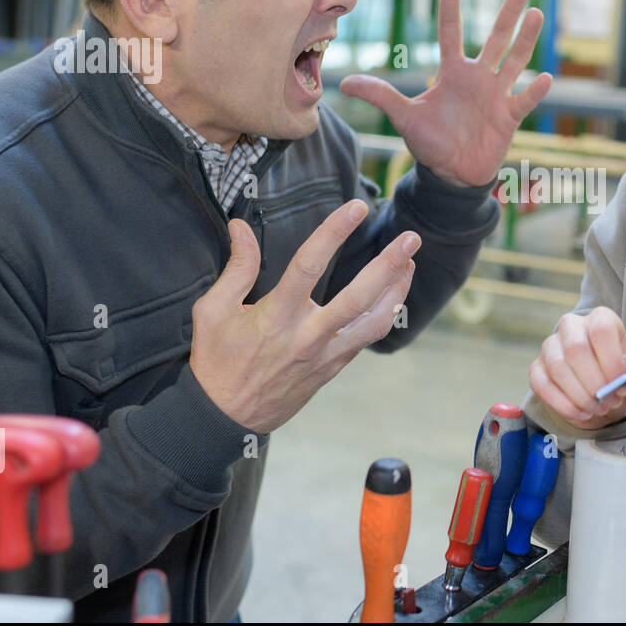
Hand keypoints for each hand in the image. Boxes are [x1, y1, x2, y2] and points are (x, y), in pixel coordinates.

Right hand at [189, 200, 418, 434]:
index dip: (334, 232)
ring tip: (410, 262)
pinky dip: (385, 314)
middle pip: (358, 297)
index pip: (309, 264)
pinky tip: (393, 294)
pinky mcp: (333, 368)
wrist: (224, 418)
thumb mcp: (213, 311)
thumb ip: (236, 267)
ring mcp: (324, 355)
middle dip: (389, 265)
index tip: (356, 208)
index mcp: (276, 316)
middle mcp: (306, 335)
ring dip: (398, 291)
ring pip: (374, 322)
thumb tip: (240, 226)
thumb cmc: (216, 361)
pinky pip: (366, 338)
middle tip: (411, 238)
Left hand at [339, 0, 553, 186]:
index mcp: (452, 72)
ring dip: (526, 40)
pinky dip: (535, 92)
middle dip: (508, 12)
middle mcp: (478, 77)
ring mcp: (496, 95)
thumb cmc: (430, 143)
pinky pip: (524, 101)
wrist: (452, 175)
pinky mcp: (509, 118)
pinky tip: (546, 78)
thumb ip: (380, 96)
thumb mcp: (404, 118)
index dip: (450, 1)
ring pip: (515, 61)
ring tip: (537, 14)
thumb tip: (344, 82)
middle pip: (495, 37)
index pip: (450, 29)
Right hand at [528, 307, 625, 429]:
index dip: (612, 361)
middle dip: (595, 383)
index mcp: (599, 317)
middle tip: (609, 401)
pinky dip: (564, 405)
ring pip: (558, 368)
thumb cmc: (613, 363)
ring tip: (598, 408)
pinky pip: (542, 385)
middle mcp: (571, 326)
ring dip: (580, 396)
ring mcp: (550, 345)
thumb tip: (623, 381)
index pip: (601, 331)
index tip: (621, 384)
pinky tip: (582, 413)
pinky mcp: (536, 367)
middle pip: (576, 350)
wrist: (594, 369)